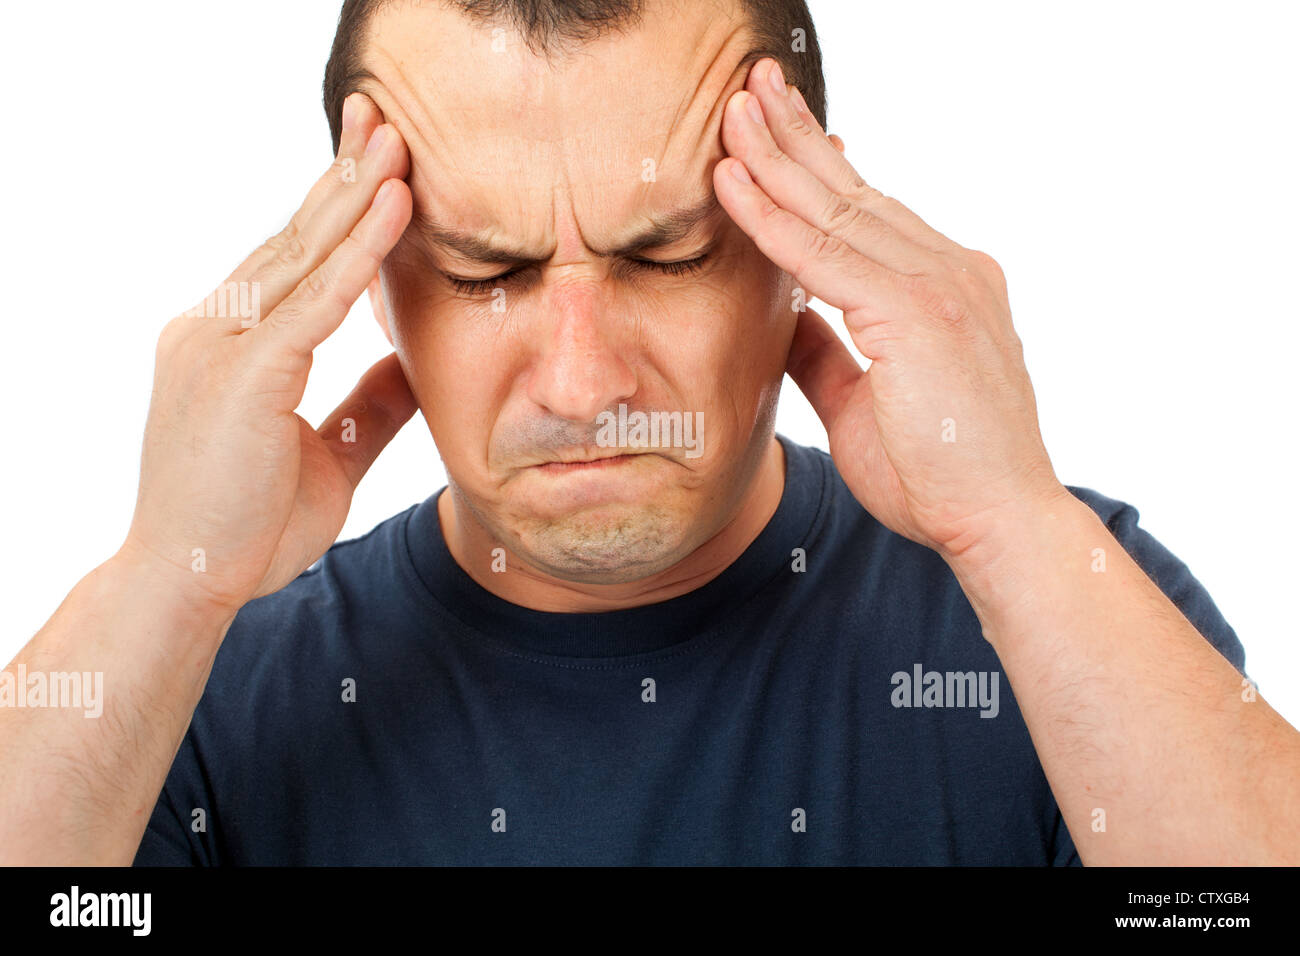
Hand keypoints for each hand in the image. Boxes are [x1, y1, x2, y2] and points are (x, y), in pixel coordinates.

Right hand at [120, 92, 416, 616]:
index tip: (376, 165)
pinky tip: (392, 208)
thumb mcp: (329, 454)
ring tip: (398, 141)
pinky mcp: (241, 372)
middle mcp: (214, 327)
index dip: (336, 210)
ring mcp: (219, 344)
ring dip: (356, 194)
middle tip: (383, 118)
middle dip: (343, 176)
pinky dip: (358, 253)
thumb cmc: (248, 528)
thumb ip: (367, 405)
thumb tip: (410, 365)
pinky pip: (313, 301)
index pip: (292, 261)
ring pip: (302, 254)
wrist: (191, 584)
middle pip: (293, 238)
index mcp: (228, 342)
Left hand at [714, 58, 1068, 557]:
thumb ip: (828, 354)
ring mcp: (939, 284)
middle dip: (796, 138)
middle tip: (750, 88)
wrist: (1000, 523)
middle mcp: (949, 269)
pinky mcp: (918, 311)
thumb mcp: (864, 405)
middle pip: (854, 191)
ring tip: (732, 109)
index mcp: (946, 286)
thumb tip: (788, 317)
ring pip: (836, 207)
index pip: (869, 214)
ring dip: (775, 157)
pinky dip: (772, 217)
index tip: (775, 137)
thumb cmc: (940, 477)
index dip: (817, 171)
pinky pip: (823, 253)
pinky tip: (732, 181)